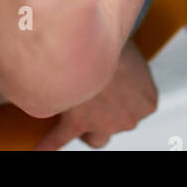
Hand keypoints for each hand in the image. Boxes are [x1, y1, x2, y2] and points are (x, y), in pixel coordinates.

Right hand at [33, 41, 157, 149]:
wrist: (94, 42)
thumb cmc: (114, 38)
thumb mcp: (132, 43)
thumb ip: (128, 54)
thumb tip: (119, 40)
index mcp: (147, 102)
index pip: (138, 106)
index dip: (124, 94)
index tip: (114, 81)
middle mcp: (128, 119)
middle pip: (117, 122)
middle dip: (106, 111)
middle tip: (95, 93)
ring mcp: (103, 124)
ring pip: (95, 137)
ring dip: (87, 127)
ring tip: (75, 114)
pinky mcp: (77, 123)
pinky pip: (58, 140)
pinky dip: (48, 146)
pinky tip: (38, 149)